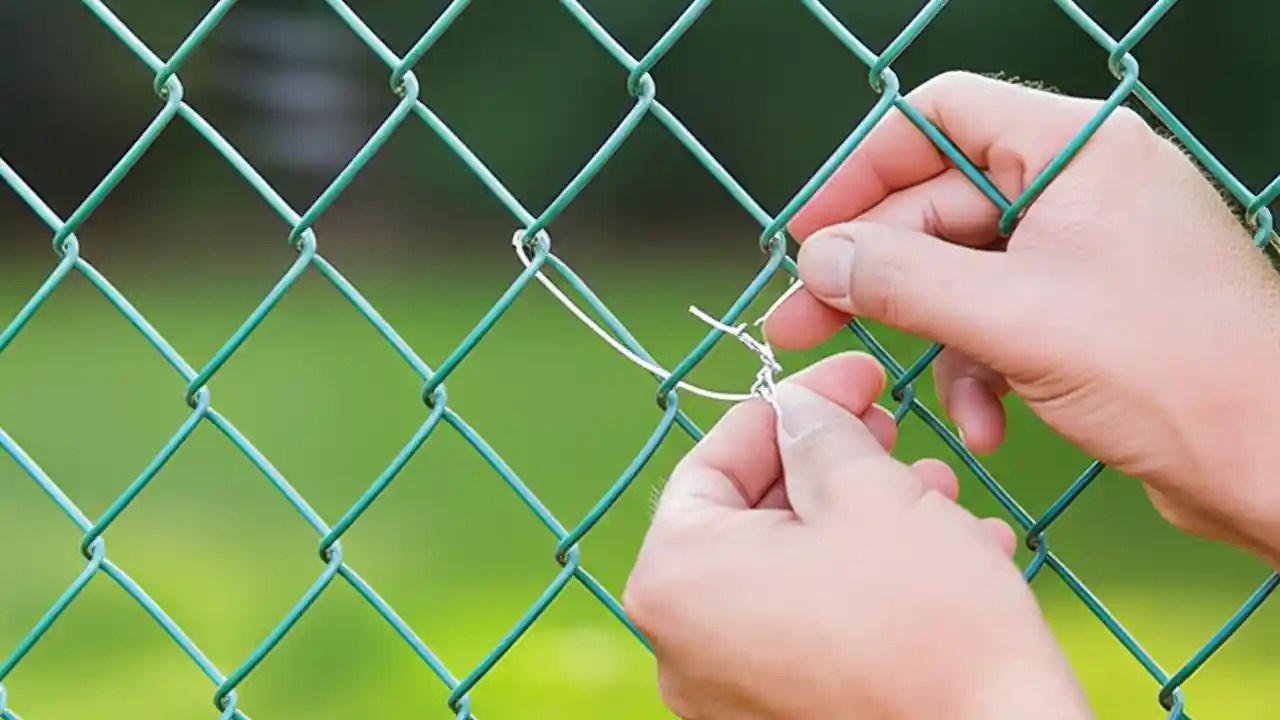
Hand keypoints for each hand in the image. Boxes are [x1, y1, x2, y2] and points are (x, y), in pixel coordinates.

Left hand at [625, 353, 1089, 719]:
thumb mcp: (869, 491)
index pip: (715, 456)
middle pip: (753, 515)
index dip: (793, 404)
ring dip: (862, 516)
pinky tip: (943, 549)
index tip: (852, 378)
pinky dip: (867, 581)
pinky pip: (813, 625)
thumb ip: (818, 430)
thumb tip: (798, 407)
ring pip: (793, 568)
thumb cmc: (927, 621)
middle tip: (890, 427)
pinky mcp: (781, 716)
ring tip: (935, 489)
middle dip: (833, 462)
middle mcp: (682, 645)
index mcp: (676, 577)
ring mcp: (728, 692)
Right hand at [765, 72, 1279, 563]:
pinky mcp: (1090, 309)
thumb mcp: (1015, 321)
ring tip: (900, 396)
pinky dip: (979, 369)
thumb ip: (903, 280)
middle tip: (801, 324)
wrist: (1278, 463)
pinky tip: (986, 424)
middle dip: (873, 276)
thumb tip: (818, 258)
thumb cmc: (1174, 374)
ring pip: (963, 273)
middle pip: (939, 207)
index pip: (940, 118)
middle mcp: (1081, 188)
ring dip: (932, 339)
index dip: (862, 171)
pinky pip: (1002, 318)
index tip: (808, 233)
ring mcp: (1087, 250)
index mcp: (1077, 152)